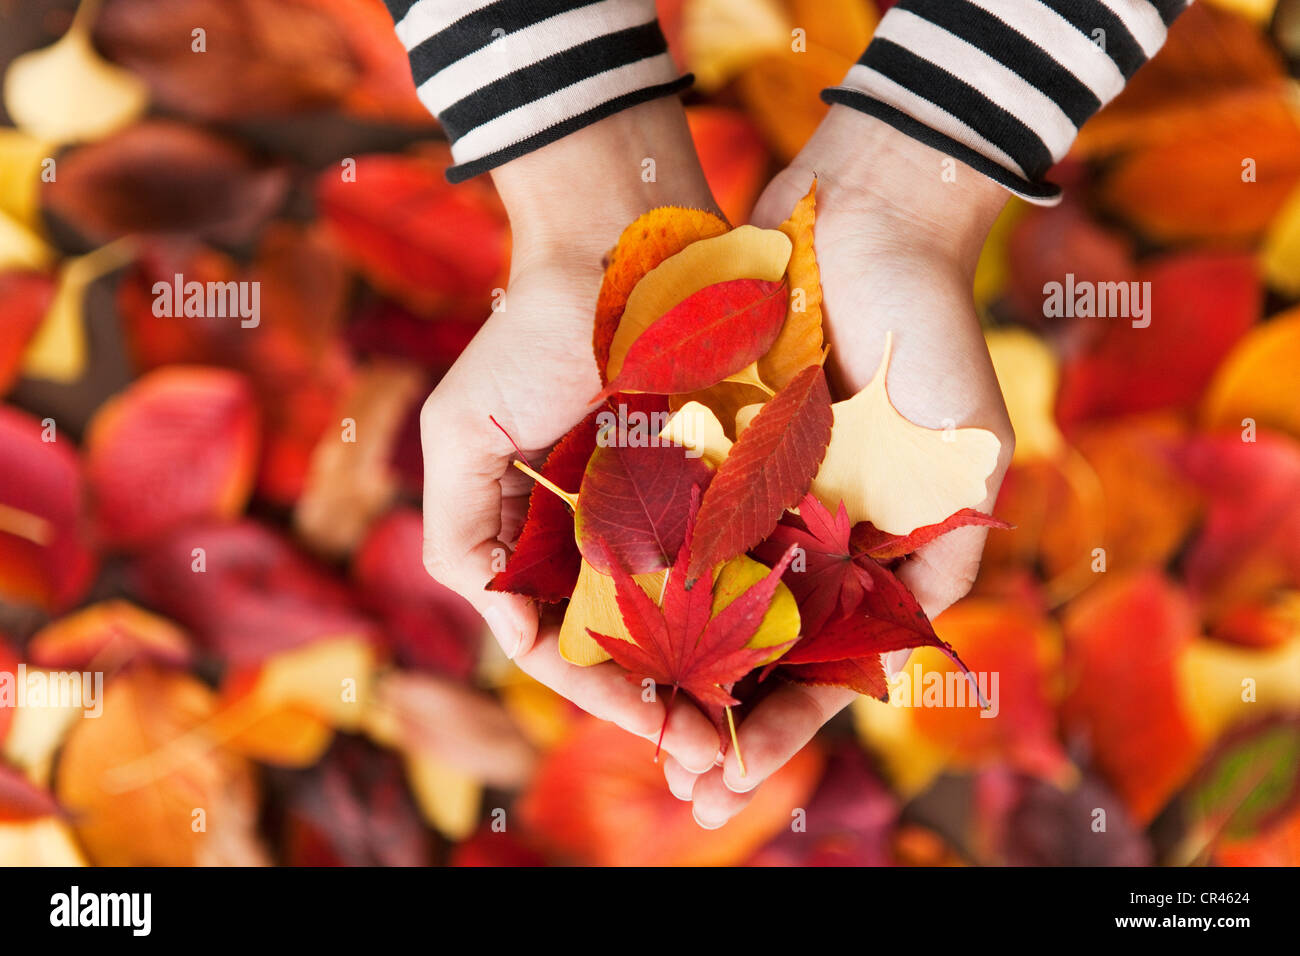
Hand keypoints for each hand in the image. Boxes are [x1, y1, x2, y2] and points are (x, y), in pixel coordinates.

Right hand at [419, 100, 724, 774]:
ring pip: (694, 619)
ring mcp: (667, 510)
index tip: (650, 728)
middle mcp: (604, 535)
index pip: (561, 643)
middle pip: (633, 647)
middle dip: (667, 707)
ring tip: (756, 729)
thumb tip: (506, 628)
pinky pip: (745, 561)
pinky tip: (789, 650)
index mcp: (540, 538)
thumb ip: (459, 531)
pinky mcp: (727, 478)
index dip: (599, 696)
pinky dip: (760, 608)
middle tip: (714, 759)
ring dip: (719, 678)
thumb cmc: (536, 331)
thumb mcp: (461, 429)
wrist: (627, 241)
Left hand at [673, 106, 1016, 826]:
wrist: (866, 216)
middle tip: (683, 791)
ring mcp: (748, 490)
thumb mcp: (964, 460)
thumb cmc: (928, 335)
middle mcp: (802, 530)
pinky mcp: (700, 443)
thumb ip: (941, 559)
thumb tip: (904, 662)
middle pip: (754, 650)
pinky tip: (605, 628)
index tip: (736, 773)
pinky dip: (639, 574)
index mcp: (863, 550)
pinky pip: (663, 524)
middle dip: (718, 718)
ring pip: (700, 600)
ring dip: (671, 669)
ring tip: (635, 730)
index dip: (784, 724)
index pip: (822, 661)